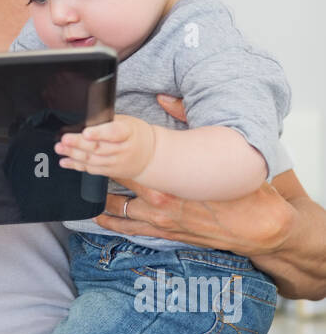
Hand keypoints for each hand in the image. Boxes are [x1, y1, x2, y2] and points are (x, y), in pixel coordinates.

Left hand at [55, 112, 156, 180]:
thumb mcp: (126, 122)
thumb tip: (85, 118)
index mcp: (127, 133)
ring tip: (60, 148)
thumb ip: (107, 120)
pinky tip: (65, 161)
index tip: (86, 132)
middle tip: (64, 139)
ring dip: (73, 155)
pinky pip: (91, 170)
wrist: (150, 156)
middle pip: (98, 148)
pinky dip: (76, 166)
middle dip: (78, 144)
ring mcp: (115, 163)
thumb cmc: (134, 134)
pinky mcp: (109, 171)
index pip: (113, 133)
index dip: (99, 133)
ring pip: (92, 160)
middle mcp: (121, 149)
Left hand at [93, 94, 293, 257]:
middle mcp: (159, 202)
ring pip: (116, 207)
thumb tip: (166, 98)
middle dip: (94, 169)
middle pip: (115, 182)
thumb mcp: (215, 150)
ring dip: (98, 195)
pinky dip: (111, 221)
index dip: (103, 150)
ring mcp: (159, 221)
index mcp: (170, 179)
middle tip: (74, 157)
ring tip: (81, 181)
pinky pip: (129, 228)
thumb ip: (188, 121)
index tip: (87, 139)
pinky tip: (98, 216)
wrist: (258, 227)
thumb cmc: (240, 191)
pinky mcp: (164, 234)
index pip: (126, 161)